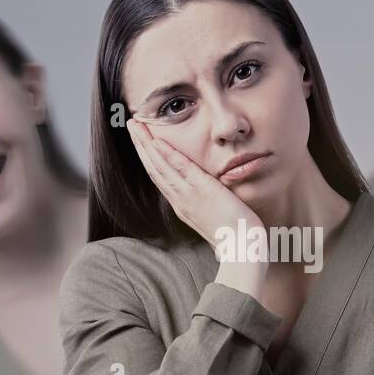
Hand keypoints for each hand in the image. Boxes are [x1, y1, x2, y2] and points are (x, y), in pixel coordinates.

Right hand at [126, 118, 263, 256]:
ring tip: (136, 125)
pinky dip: (167, 155)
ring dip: (146, 144)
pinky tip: (156, 141)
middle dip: (140, 145)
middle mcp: (180, 200)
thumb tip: (208, 193)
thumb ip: (206, 202)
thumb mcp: (214, 215)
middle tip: (131, 124)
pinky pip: (181, 169)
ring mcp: (189, 196)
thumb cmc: (234, 235)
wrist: (242, 249)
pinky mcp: (203, 191)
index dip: (148, 157)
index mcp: (182, 205)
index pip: (160, 176)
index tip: (141, 140)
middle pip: (154, 168)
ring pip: (160, 166)